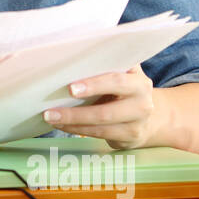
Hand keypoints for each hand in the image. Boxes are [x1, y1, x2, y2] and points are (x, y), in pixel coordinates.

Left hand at [43, 63, 165, 148]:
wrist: (149, 117)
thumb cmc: (124, 89)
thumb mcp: (123, 75)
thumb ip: (105, 67)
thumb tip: (68, 61)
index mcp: (139, 81)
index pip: (116, 81)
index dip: (94, 85)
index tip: (70, 88)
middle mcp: (142, 102)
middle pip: (106, 112)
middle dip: (75, 113)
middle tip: (49, 111)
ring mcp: (138, 123)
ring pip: (100, 126)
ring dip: (72, 123)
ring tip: (50, 118)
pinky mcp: (130, 138)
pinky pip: (100, 135)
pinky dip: (77, 130)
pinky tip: (62, 125)